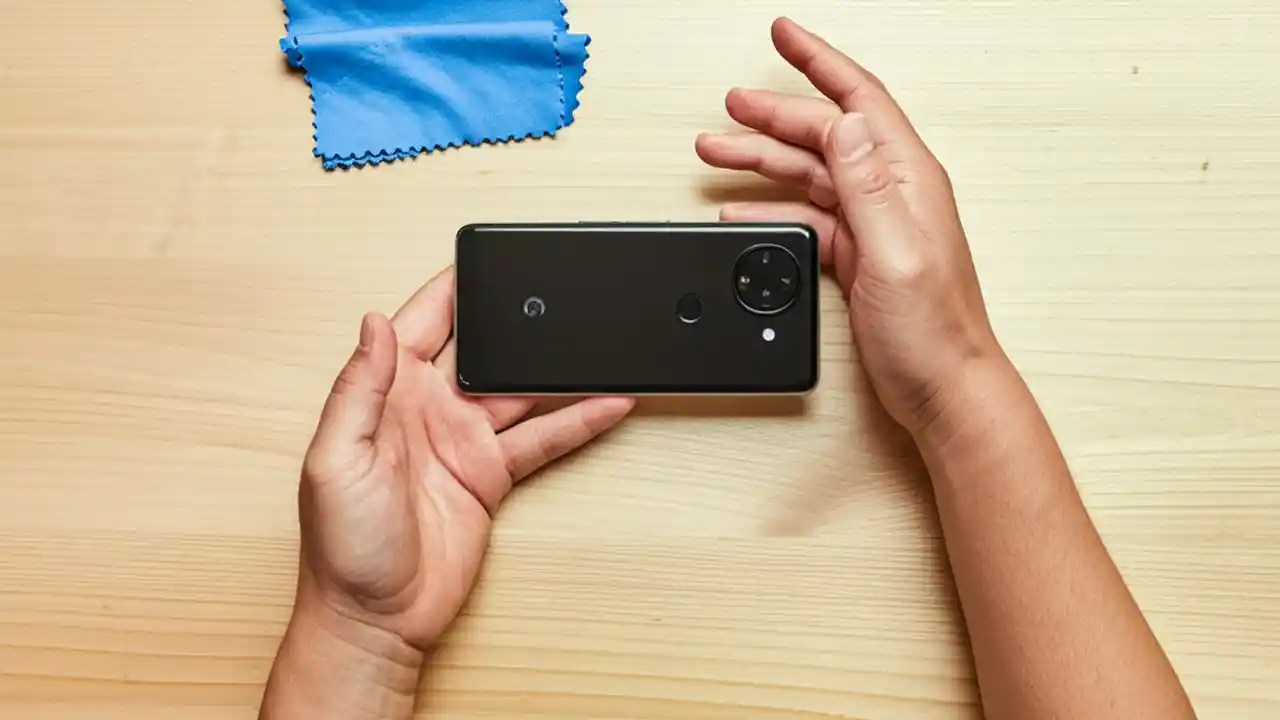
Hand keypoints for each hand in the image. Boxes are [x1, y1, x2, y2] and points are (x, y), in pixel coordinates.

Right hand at [696, 17, 1004, 432]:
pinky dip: (770, 210)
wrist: (943, 388)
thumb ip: (869, 185)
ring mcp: (874, 224)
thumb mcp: (896, 251)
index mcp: (905, 178)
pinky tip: (741, 212)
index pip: (857, 99)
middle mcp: (891, 192)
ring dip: (763, 161)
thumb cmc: (933, 331)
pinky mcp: (859, 255)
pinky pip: (806, 217)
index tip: (783, 34)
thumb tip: (847, 122)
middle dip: (773, 115)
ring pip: (809, 174)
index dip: (818, 62)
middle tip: (729, 105)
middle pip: (823, 133)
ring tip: (717, 151)